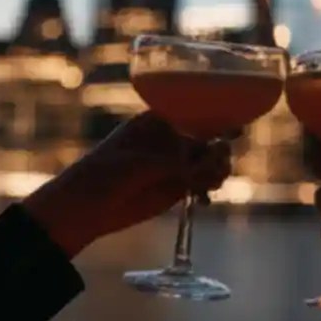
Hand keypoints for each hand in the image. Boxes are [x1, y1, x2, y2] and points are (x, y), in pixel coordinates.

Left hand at [22, 113, 231, 256]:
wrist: (85, 208)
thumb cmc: (106, 173)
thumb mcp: (143, 164)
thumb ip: (179, 164)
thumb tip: (214, 163)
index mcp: (157, 121)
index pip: (195, 113)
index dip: (217, 119)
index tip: (235, 128)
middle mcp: (169, 139)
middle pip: (208, 138)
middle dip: (219, 150)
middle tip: (218, 163)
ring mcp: (173, 164)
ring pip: (209, 162)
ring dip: (217, 170)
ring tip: (210, 184)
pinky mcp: (175, 188)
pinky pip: (202, 183)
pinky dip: (208, 188)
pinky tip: (203, 198)